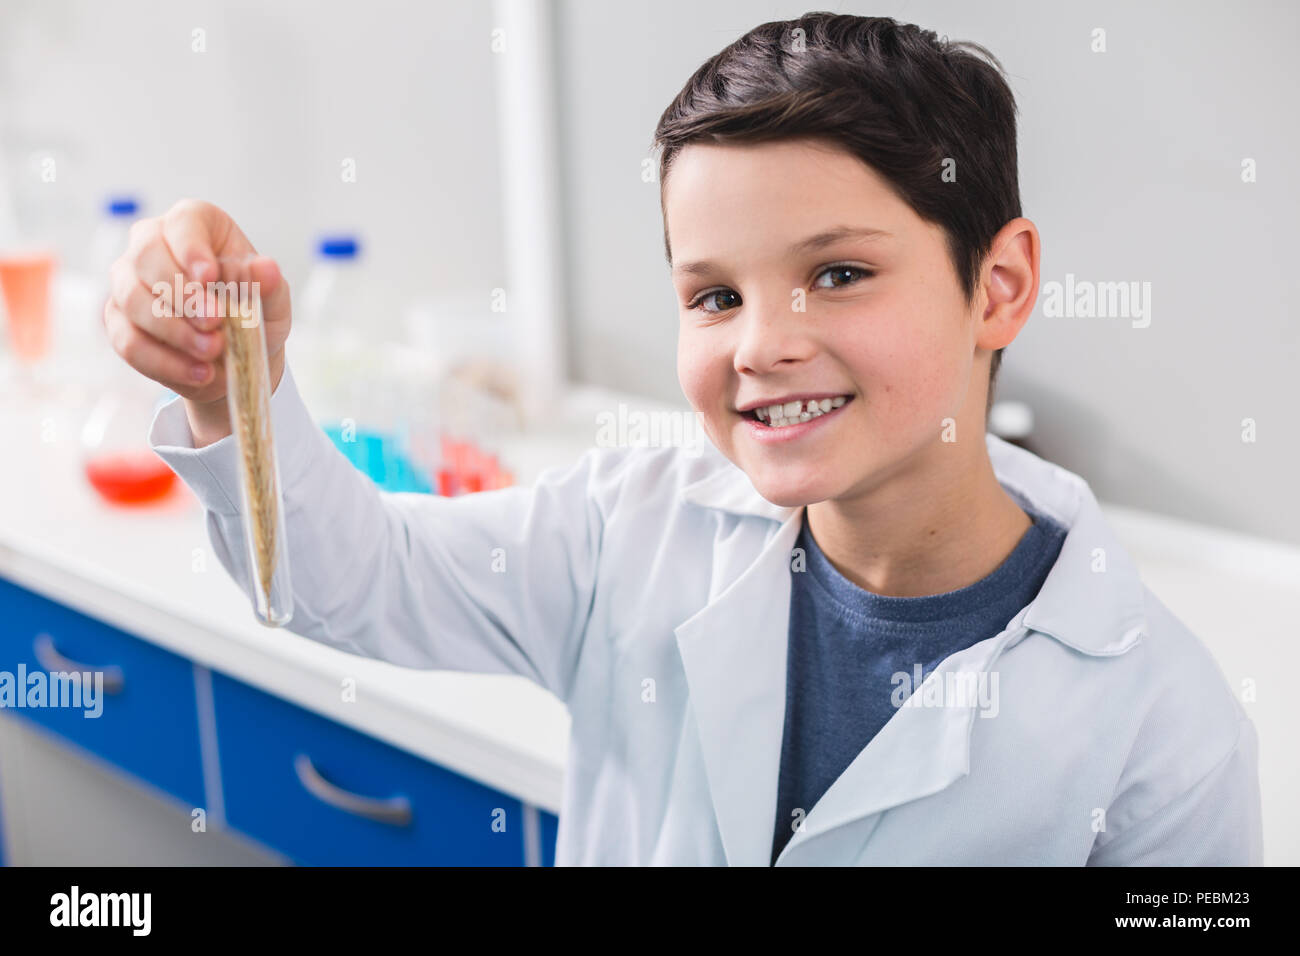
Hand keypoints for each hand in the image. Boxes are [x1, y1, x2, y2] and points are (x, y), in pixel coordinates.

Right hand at [102, 198, 291, 443]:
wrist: (236, 356)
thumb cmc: (253, 313)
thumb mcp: (273, 302)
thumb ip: (270, 286)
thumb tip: (266, 268)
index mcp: (195, 224)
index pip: (183, 223)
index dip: (191, 249)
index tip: (209, 278)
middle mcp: (152, 244)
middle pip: (147, 258)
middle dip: (182, 296)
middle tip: (215, 324)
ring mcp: (128, 282)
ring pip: (132, 300)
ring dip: (174, 331)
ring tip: (212, 352)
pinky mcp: (118, 321)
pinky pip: (128, 341)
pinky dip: (165, 362)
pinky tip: (199, 373)